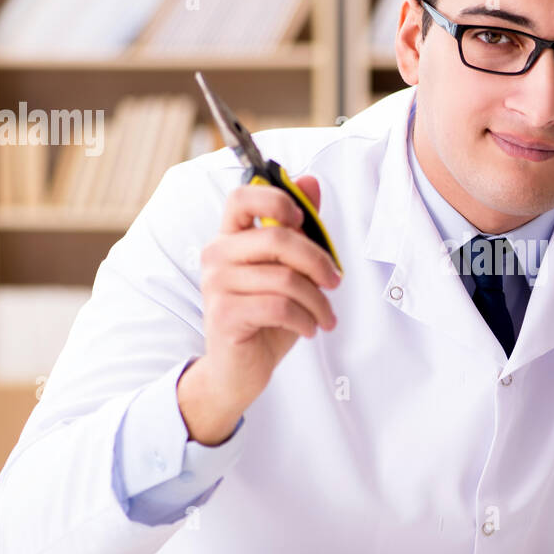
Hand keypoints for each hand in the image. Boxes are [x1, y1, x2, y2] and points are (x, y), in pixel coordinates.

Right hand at [179, 175, 341, 443]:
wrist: (238, 371)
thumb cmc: (266, 318)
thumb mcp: (289, 271)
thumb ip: (300, 230)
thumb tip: (310, 182)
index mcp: (231, 238)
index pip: (241, 197)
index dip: (275, 198)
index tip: (303, 219)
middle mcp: (217, 255)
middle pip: (277, 237)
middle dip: (318, 260)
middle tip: (336, 282)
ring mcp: (216, 285)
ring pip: (285, 278)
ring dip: (317, 301)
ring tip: (325, 317)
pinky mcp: (224, 314)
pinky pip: (279, 306)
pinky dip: (305, 319)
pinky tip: (309, 329)